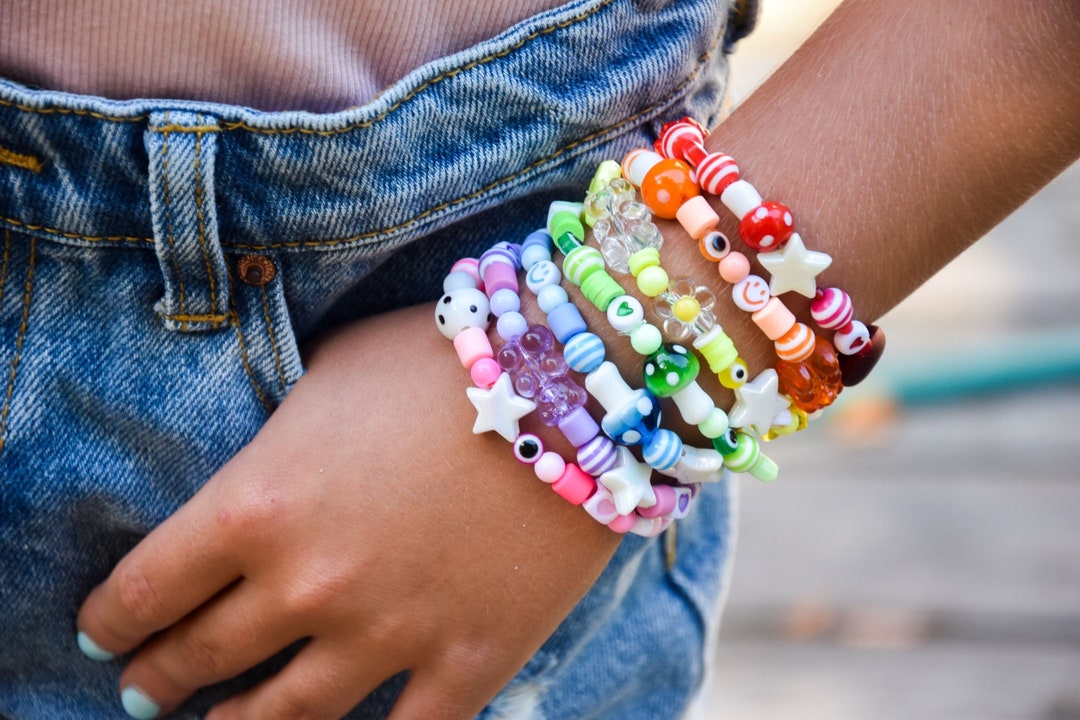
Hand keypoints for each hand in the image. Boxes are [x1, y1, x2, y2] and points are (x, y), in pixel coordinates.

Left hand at [77, 305, 620, 718]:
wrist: (574, 382)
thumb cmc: (445, 359)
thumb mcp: (329, 374)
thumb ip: (277, 438)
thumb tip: (259, 474)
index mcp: (257, 506)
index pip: (147, 587)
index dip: (113, 619)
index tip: (104, 631)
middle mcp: (308, 585)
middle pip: (203, 657)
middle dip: (159, 678)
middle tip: (144, 689)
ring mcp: (390, 634)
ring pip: (286, 719)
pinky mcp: (469, 660)